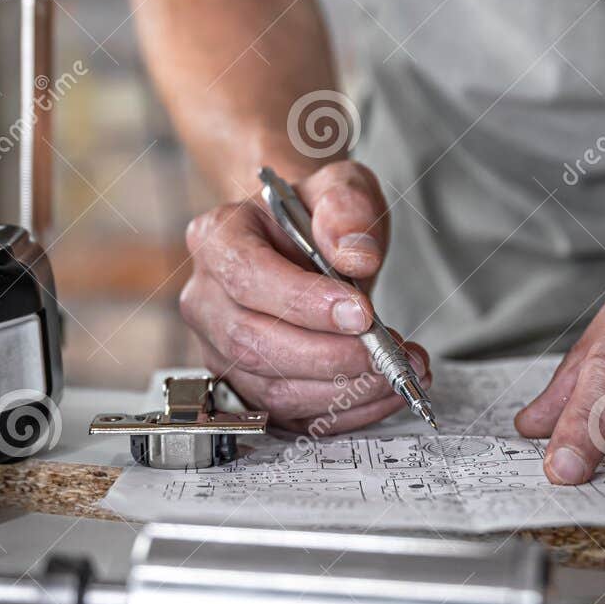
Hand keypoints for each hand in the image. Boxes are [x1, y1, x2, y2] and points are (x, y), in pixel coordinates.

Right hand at [180, 161, 430, 433]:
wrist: (304, 242)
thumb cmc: (314, 216)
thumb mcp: (339, 187)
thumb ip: (347, 209)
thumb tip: (356, 255)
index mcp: (217, 238)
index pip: (247, 276)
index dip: (303, 301)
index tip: (361, 312)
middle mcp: (206, 298)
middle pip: (252, 342)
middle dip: (329, 356)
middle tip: (387, 352)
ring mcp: (219, 349)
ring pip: (270, 389)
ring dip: (341, 390)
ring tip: (398, 371)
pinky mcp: (245, 386)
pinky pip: (289, 416)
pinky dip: (343, 412)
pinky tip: (382, 392)